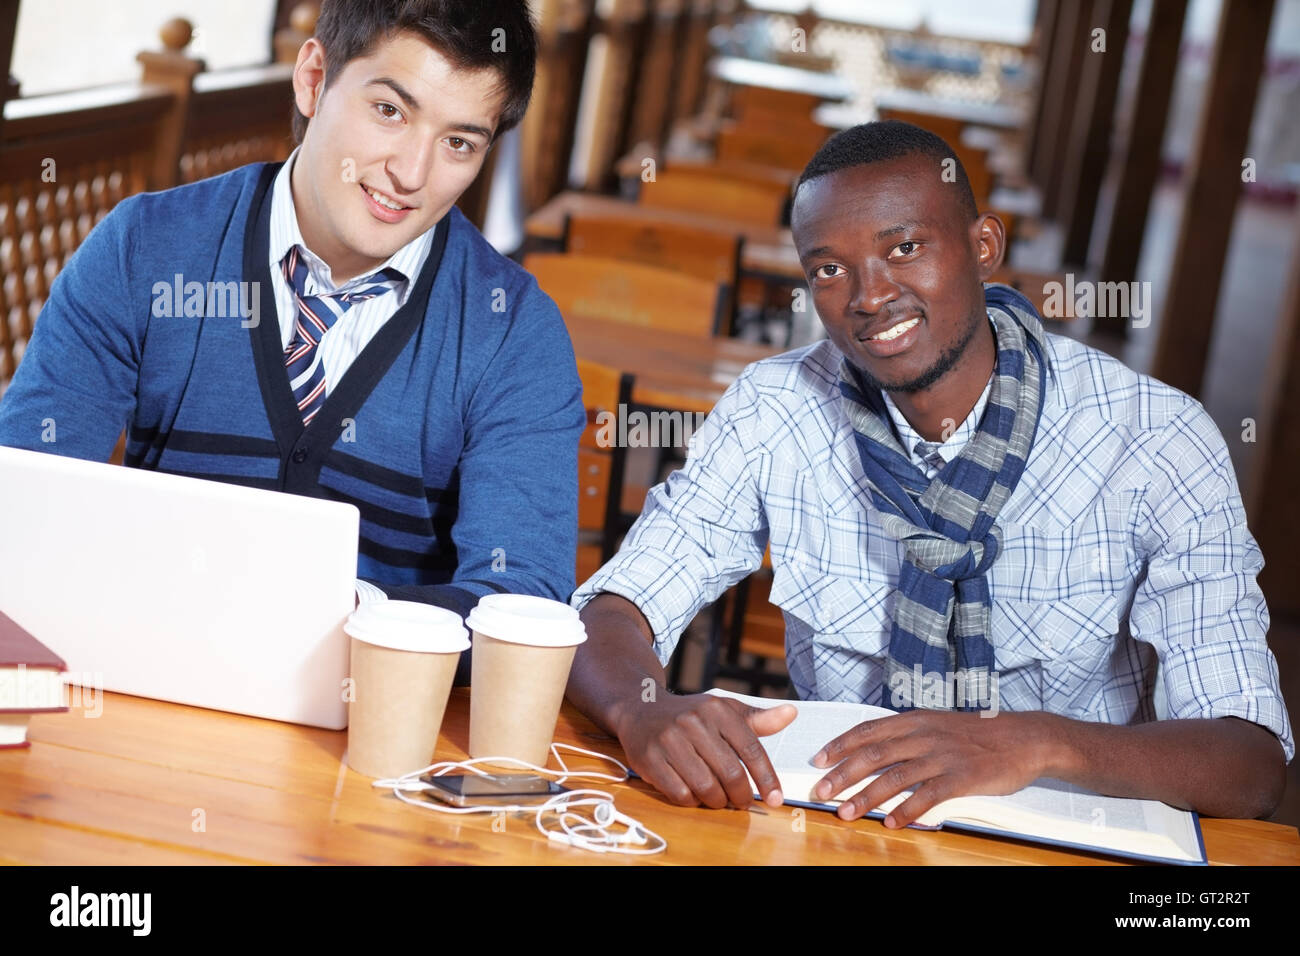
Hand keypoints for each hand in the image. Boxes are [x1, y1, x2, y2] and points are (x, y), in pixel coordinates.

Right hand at [614, 693, 796, 809]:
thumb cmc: (691, 714)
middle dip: (741, 796)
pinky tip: (694, 795)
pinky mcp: (650, 758)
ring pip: (706, 787)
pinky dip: (692, 801)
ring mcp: (670, 740)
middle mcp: (694, 722)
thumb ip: (757, 719)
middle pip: (731, 773)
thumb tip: (791, 713)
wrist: (640, 709)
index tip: (775, 799)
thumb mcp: (724, 710)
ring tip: (719, 799)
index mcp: (717, 710)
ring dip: (717, 801)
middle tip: (742, 802)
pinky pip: (680, 793)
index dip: (766, 778)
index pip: (751, 750)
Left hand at [810, 710, 1056, 827]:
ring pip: (895, 776)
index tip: (818, 760)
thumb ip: (909, 734)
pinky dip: (907, 809)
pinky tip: (892, 822)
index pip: (868, 729)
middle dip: (842, 774)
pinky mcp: (962, 776)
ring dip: (866, 796)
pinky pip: (928, 795)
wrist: (1025, 737)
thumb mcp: (938, 723)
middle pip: (874, 754)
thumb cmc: (979, 733)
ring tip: (846, 813)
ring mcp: (943, 755)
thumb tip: (875, 748)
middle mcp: (924, 734)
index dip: (841, 744)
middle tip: (820, 791)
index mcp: (915, 719)